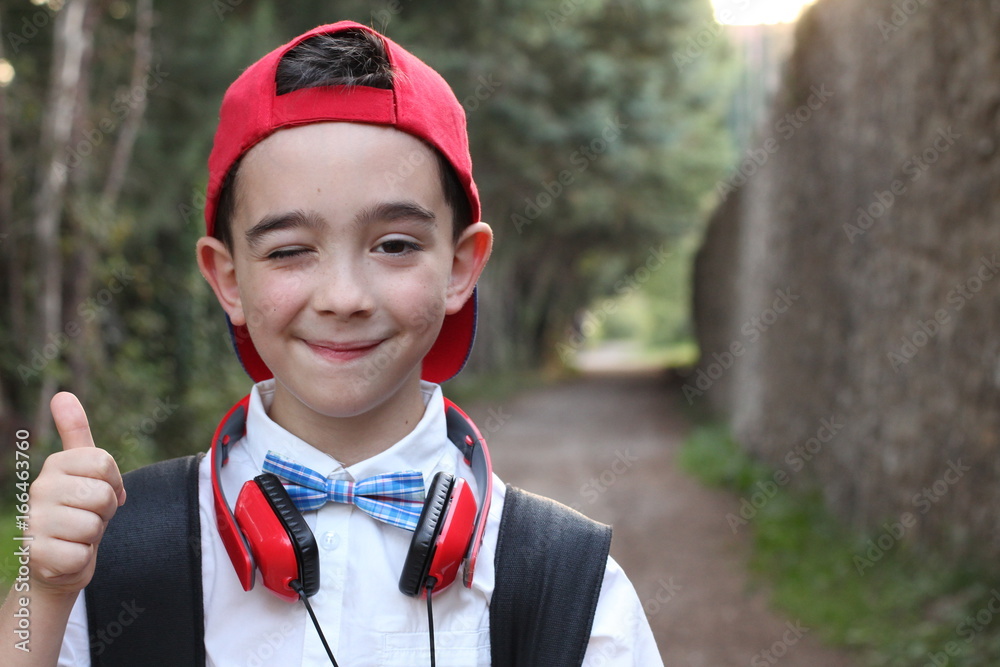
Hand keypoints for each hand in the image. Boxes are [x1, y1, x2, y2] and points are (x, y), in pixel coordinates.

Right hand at [26, 392, 125, 595]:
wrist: (58, 558)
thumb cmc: (78, 509)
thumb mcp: (82, 469)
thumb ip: (76, 432)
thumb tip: (62, 394)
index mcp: (55, 464)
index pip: (104, 463)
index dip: (113, 482)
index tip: (101, 490)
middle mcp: (40, 489)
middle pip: (103, 496)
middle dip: (104, 511)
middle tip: (88, 515)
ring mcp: (34, 522)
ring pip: (93, 526)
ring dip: (93, 535)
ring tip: (78, 534)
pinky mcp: (36, 554)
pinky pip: (82, 554)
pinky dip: (82, 558)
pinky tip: (68, 554)